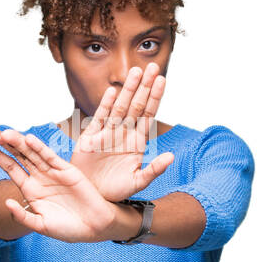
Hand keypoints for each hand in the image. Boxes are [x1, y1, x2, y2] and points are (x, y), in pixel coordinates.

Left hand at [0, 130, 124, 242]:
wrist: (96, 228)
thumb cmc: (69, 229)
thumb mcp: (41, 226)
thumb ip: (23, 216)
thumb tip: (6, 202)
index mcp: (31, 190)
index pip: (11, 169)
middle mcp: (41, 178)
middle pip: (20, 157)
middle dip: (5, 145)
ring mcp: (54, 173)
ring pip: (33, 154)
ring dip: (20, 143)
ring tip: (6, 133)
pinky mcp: (68, 171)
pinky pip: (51, 157)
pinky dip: (41, 148)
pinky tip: (29, 140)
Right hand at [68, 63, 174, 201]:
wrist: (92, 196)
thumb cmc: (116, 190)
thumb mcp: (138, 182)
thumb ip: (154, 170)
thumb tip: (171, 156)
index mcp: (137, 142)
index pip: (149, 114)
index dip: (155, 97)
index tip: (162, 79)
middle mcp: (124, 134)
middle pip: (136, 105)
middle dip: (144, 86)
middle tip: (152, 66)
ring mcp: (107, 133)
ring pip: (120, 107)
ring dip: (127, 89)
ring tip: (136, 71)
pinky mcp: (90, 138)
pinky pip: (100, 117)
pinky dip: (106, 104)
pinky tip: (113, 91)